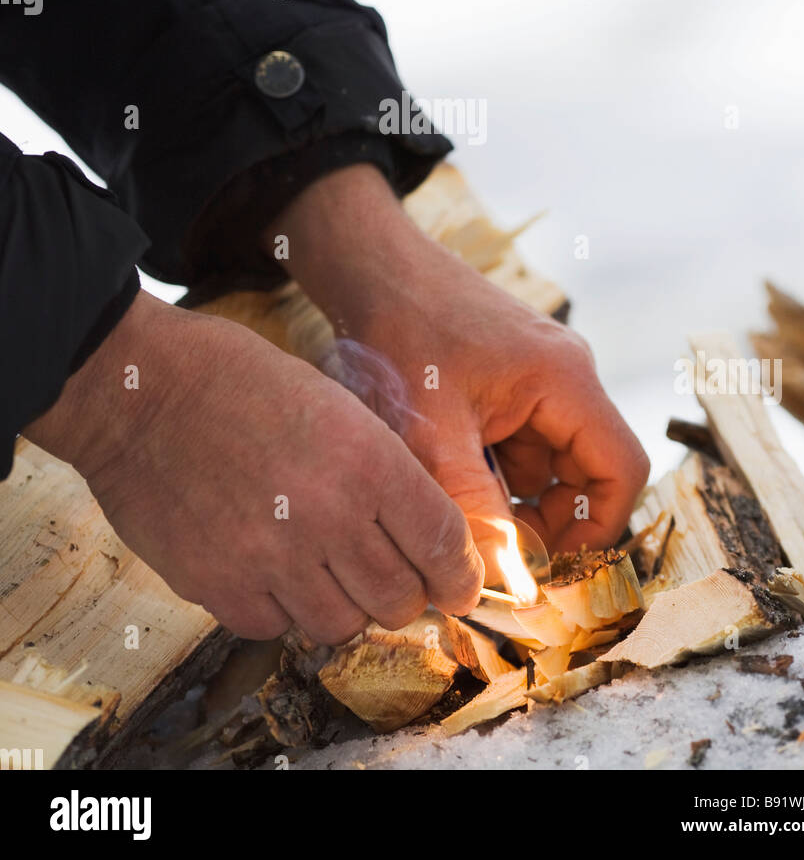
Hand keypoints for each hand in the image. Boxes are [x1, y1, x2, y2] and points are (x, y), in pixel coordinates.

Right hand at [23, 290, 482, 641]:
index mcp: (368, 462)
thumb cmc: (238, 380)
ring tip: (326, 571)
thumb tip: (418, 532)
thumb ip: (382, 470)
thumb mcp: (336, 403)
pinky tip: (271, 569)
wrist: (140, 390)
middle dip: (404, 593)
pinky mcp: (217, 586)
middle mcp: (328, 518)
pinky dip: (282, 608)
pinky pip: (275, 626)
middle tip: (390, 576)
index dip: (459, 574)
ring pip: (340, 624)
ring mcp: (270, 559)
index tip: (458, 584)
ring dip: (343, 605)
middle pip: (399, 599)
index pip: (443, 546)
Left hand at [269, 167, 649, 563]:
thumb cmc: (401, 333)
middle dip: (547, 520)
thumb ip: (471, 505)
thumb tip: (501, 580)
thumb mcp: (432, 432)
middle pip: (587, 471)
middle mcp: (565, 376)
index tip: (547, 568)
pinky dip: (493, 473)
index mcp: (565, 379)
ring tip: (458, 510)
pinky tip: (447, 478)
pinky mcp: (510, 383)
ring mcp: (539, 379)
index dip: (596, 528)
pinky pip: (521, 445)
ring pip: (549, 464)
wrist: (370, 269)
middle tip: (493, 554)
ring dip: (513, 498)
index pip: (622, 469)